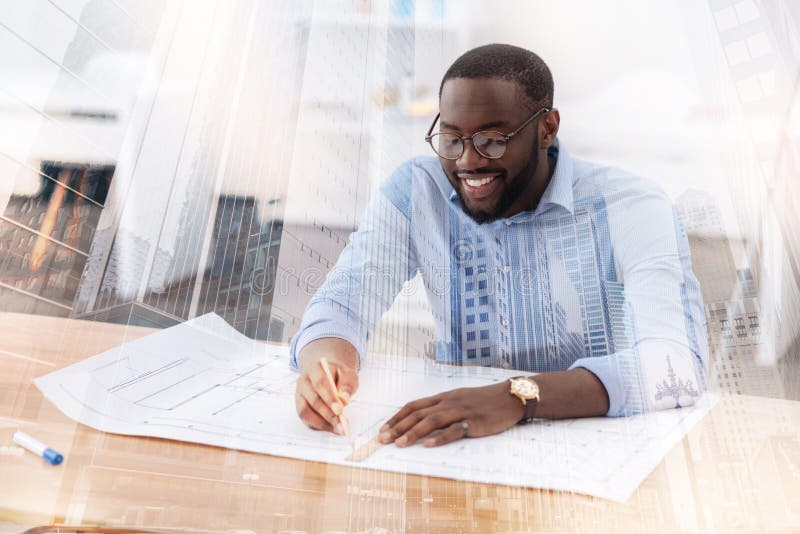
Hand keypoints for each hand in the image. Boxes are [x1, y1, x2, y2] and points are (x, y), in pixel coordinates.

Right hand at [295, 338, 358, 432]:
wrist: (328, 374)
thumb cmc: (338, 375)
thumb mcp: (348, 374)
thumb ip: (347, 385)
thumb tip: (344, 399)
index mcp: (315, 369)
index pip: (320, 383)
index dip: (329, 397)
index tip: (340, 409)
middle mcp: (303, 381)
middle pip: (312, 399)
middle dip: (327, 413)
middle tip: (340, 422)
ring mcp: (299, 394)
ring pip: (304, 410)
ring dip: (321, 422)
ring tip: (337, 427)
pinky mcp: (299, 405)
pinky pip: (305, 418)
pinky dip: (317, 425)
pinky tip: (330, 427)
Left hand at [378, 381, 523, 447]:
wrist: (510, 397)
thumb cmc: (485, 400)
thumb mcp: (460, 398)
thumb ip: (443, 407)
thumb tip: (423, 419)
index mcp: (444, 397)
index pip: (414, 406)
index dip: (397, 417)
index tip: (383, 429)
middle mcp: (449, 402)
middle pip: (418, 414)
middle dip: (398, 427)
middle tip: (383, 439)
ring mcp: (461, 411)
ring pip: (432, 421)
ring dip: (413, 433)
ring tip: (400, 444)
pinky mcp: (473, 422)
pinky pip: (454, 430)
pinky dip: (440, 438)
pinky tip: (428, 445)